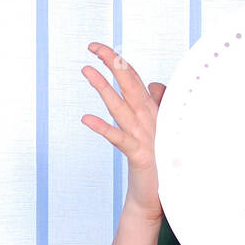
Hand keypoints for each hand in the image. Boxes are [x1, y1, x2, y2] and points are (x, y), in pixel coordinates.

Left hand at [79, 42, 167, 221]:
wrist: (159, 198)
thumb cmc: (158, 162)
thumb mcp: (158, 129)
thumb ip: (156, 104)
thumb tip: (151, 84)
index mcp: (152, 112)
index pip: (135, 79)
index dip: (118, 61)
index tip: (98, 47)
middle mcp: (149, 120)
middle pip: (130, 85)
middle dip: (113, 63)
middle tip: (94, 47)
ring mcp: (145, 137)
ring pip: (121, 106)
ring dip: (104, 87)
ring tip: (86, 70)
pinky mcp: (140, 156)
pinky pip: (119, 139)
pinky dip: (103, 128)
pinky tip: (86, 119)